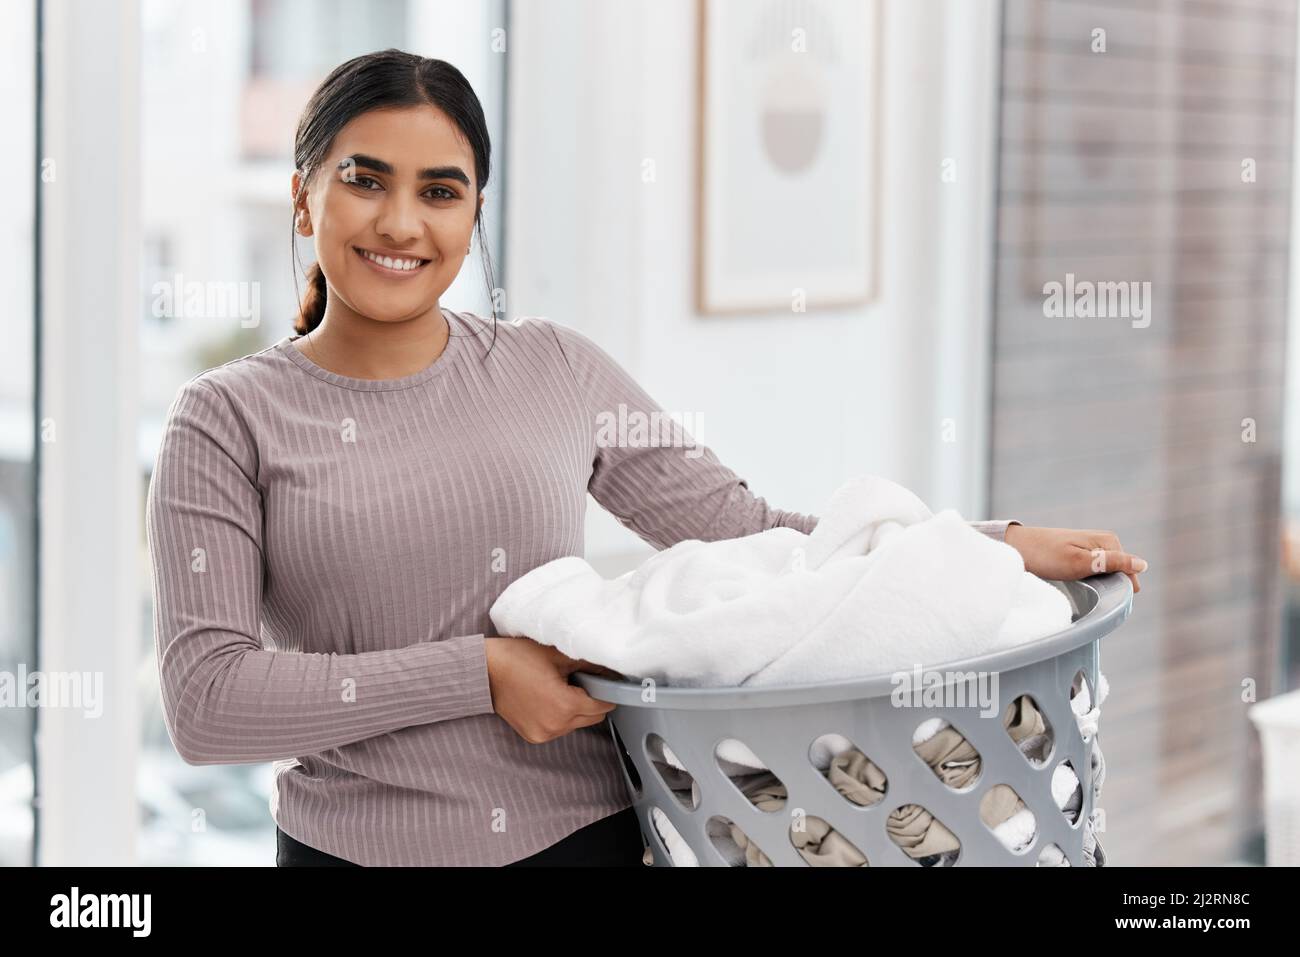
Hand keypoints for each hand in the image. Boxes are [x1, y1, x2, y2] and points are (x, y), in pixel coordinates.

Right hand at [483, 636, 623, 743]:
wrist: (485, 671)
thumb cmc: (517, 658)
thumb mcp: (557, 655)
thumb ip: (588, 663)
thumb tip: (610, 668)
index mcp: (564, 705)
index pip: (603, 705)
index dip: (606, 690)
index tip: (604, 679)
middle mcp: (556, 725)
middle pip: (593, 717)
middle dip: (592, 700)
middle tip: (580, 680)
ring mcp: (543, 733)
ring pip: (577, 724)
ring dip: (576, 709)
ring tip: (560, 687)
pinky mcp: (534, 736)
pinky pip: (559, 728)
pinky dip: (560, 716)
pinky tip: (548, 698)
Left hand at [1003, 525, 1146, 593]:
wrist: (1016, 548)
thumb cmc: (1045, 555)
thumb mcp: (1080, 562)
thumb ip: (1112, 562)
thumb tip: (1143, 565)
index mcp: (1109, 541)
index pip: (1130, 572)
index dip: (1118, 588)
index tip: (1098, 594)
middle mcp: (1103, 543)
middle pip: (1119, 574)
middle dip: (1107, 586)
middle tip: (1083, 589)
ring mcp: (1091, 549)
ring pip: (1106, 575)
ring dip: (1096, 585)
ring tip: (1076, 586)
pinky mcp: (1080, 557)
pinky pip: (1093, 574)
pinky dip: (1087, 582)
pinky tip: (1074, 585)